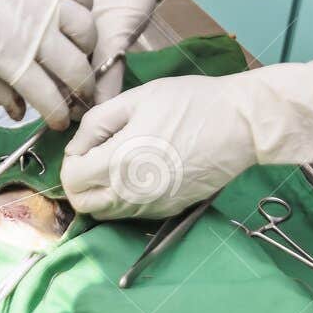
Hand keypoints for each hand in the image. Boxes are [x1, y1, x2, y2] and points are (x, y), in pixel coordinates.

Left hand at [0, 0, 95, 129]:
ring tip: (77, 56)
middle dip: (82, 91)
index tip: (61, 121)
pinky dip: (85, 8)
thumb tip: (20, 114)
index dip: (59, 116)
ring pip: (88, 33)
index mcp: (10, 57)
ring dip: (87, 51)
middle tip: (79, 95)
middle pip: (77, 70)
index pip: (49, 98)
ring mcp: (47, 0)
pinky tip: (73, 17)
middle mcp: (36, 30)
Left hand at [61, 54, 312, 219]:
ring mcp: (150, 207)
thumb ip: (97, 122)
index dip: (71, 160)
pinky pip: (130, 214)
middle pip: (83, 205)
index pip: (71, 179)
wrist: (241, 125)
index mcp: (119, 162)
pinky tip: (139, 174)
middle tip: (94, 158)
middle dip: (80, 183)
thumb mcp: (137, 98)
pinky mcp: (167, 211)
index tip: (87, 144)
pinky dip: (123, 200)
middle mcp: (131, 194)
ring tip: (117, 164)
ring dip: (100, 193)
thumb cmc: (192, 103)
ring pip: (105, 214)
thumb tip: (77, 146)